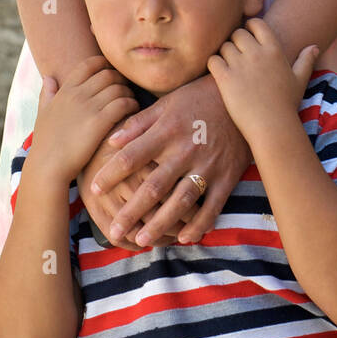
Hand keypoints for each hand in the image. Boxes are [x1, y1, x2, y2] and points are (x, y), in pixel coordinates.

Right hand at [29, 56, 139, 184]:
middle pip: (107, 74)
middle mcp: (77, 95)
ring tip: (131, 101)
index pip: (88, 64)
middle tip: (126, 87)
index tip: (112, 70)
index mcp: (65, 91)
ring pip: (118, 88)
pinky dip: (131, 104)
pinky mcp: (99, 122)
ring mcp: (88, 107)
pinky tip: (133, 111)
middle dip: (120, 78)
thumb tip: (48, 77)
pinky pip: (122, 103)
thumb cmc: (46, 145)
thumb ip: (47, 95)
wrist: (47, 168)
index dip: (104, 64)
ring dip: (128, 92)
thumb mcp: (42, 115)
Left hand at [88, 74, 253, 247]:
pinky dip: (199, 223)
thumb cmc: (198, 99)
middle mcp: (185, 150)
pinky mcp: (227, 176)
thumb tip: (111, 140)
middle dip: (132, 211)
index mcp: (167, 131)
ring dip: (161, 223)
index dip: (111, 174)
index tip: (94, 190)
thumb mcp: (167, 104)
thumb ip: (139, 123)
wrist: (242, 97)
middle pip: (154, 186)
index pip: (132, 156)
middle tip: (114, 232)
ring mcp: (208, 165)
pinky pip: (213, 205)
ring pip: (181, 200)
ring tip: (142, 240)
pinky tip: (185, 237)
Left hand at [207, 20, 318, 146]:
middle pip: (237, 34)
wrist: (272, 127)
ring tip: (229, 67)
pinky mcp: (226, 79)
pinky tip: (220, 74)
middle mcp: (257, 54)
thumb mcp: (300, 80)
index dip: (249, 27)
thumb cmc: (286, 104)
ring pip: (224, 46)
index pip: (256, 23)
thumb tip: (315, 47)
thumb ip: (306, 60)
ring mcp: (240, 65)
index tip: (248, 37)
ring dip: (224, 54)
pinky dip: (214, 64)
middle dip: (236, 42)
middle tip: (237, 56)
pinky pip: (213, 60)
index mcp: (274, 50)